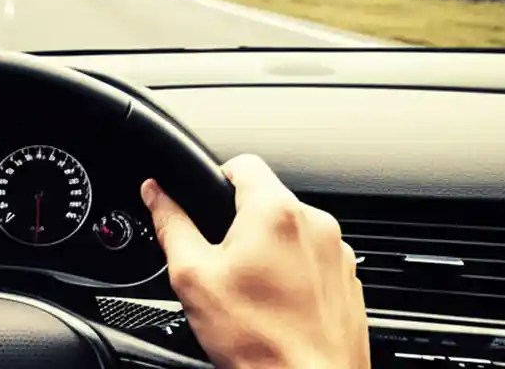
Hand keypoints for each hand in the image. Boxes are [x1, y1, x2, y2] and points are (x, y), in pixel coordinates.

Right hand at [142, 155, 368, 368]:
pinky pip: (314, 259)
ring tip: (250, 292)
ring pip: (291, 232)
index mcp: (275, 211)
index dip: (215, 178)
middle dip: (240, 223)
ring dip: (269, 249)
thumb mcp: (194, 277)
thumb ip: (172, 225)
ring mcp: (339, 253)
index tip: (204, 205)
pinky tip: (276, 306)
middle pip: (267, 200)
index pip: (241, 163)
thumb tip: (155, 193)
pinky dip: (293, 272)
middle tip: (221, 264)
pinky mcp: (349, 279)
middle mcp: (316, 223)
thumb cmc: (257, 341)